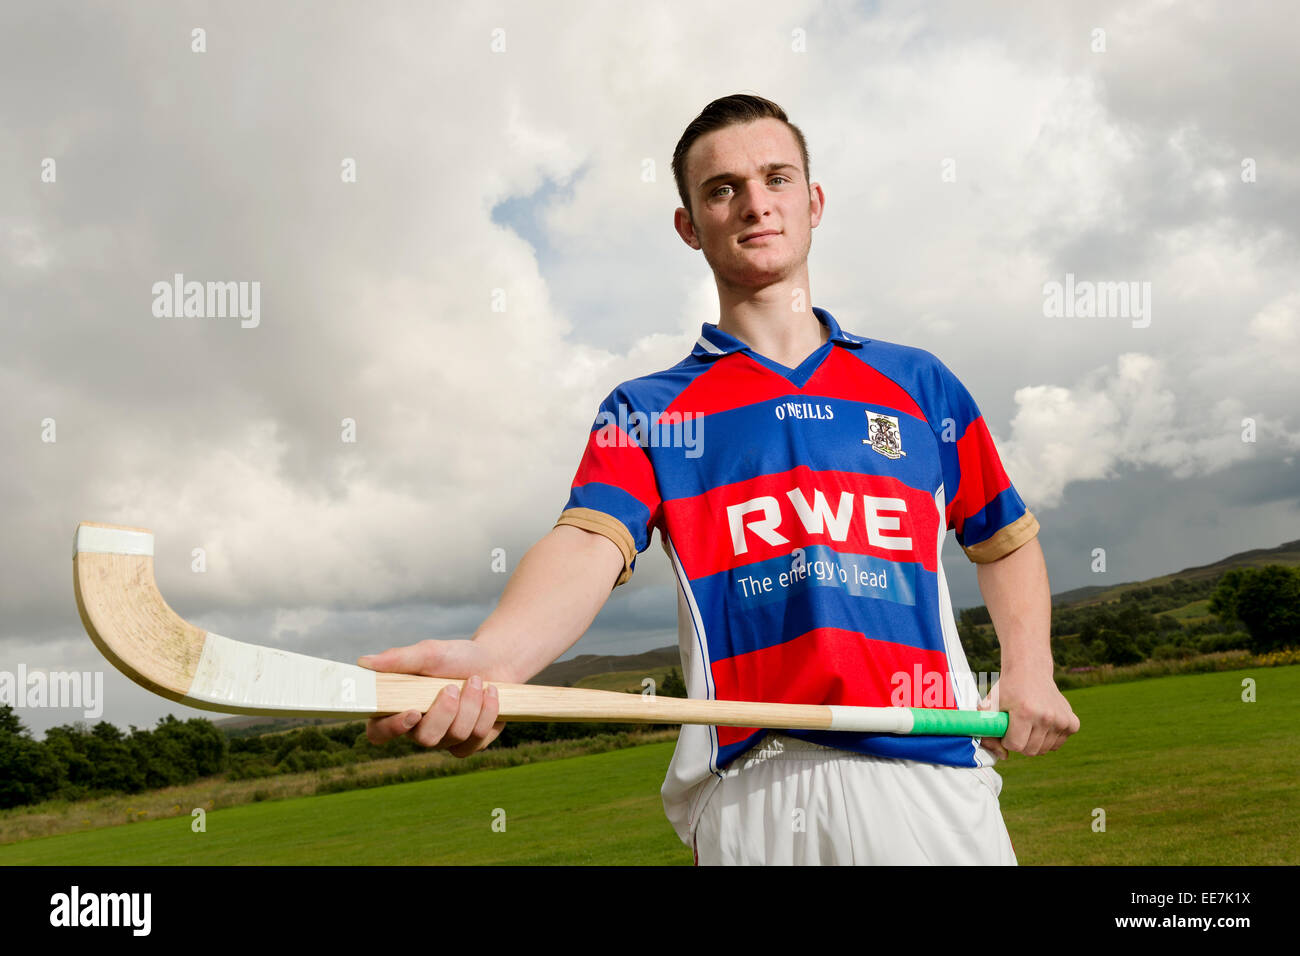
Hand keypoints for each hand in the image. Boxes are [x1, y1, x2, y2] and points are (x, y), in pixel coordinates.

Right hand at [358, 639, 505, 757]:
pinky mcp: (470, 744)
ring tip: (477, 680)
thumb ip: (398, 659)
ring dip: (471, 704)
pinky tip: (490, 693)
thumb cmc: (454, 657)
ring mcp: (445, 740)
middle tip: (453, 687)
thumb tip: (364, 662)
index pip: (379, 733)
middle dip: (445, 711)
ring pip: (456, 736)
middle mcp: (418, 729)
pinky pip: (477, 740)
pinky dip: (488, 712)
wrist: (493, 662)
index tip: (413, 712)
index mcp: (398, 708)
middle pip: (425, 739)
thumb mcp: (429, 652)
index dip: (392, 729)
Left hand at [977, 670, 1078, 759]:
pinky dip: (1048, 739)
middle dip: (1020, 743)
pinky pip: (1057, 745)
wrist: (1030, 671)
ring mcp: (1062, 720)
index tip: (1006, 729)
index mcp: (1025, 712)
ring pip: (1044, 750)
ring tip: (1029, 723)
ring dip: (1034, 741)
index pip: (1015, 746)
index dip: (1007, 740)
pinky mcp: (1072, 723)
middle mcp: (1046, 716)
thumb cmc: (1008, 690)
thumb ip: (987, 731)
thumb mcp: (990, 705)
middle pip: (1030, 751)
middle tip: (1017, 727)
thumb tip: (1003, 756)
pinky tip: (1042, 723)